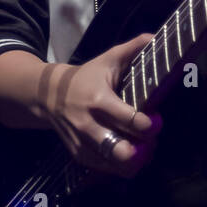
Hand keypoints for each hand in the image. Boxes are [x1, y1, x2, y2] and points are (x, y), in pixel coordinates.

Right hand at [41, 33, 162, 178]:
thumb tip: (155, 37)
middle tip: (151, 141)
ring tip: (144, 151)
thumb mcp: (107, 59)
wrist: (49, 94)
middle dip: (143, 149)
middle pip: (120, 150)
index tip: (157, 122)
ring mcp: (82, 142)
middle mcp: (88, 124)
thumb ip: (132, 48)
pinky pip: (103, 169)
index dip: (148, 125)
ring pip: (112, 165)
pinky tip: (130, 158)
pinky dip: (119, 168)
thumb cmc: (86, 76)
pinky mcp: (78, 154)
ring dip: (134, 162)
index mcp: (99, 100)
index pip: (128, 119)